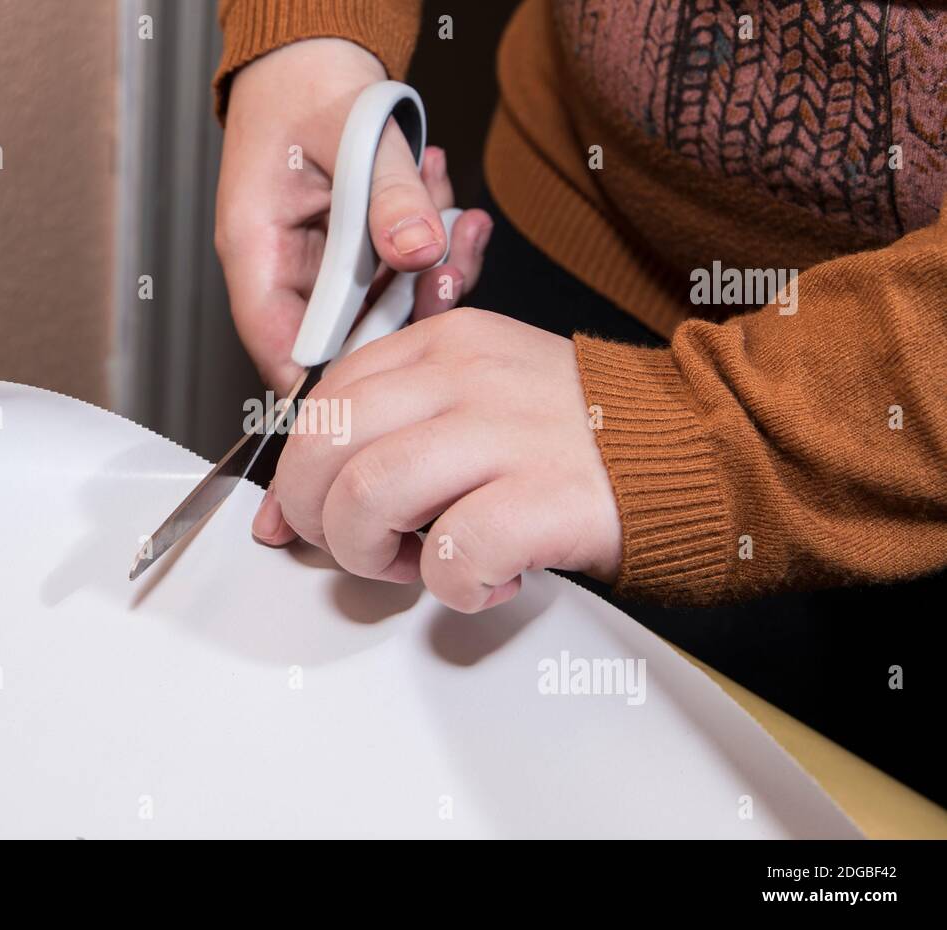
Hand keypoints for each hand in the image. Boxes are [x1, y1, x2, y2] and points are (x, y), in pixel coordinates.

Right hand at [215, 38, 492, 389]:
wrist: (312, 56)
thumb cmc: (302, 85)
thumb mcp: (350, 126)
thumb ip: (388, 191)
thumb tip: (418, 251)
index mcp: (256, 248)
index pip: (280, 347)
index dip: (330, 381)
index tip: (388, 375)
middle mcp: (286, 269)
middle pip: (345, 338)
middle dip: (409, 307)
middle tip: (448, 261)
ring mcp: (323, 266)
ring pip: (383, 308)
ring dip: (429, 267)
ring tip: (446, 206)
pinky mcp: (355, 255)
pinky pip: (399, 275)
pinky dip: (431, 241)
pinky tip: (441, 195)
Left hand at [251, 309, 623, 612]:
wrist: (697, 442)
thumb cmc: (577, 433)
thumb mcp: (479, 395)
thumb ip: (391, 429)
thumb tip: (288, 507)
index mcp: (443, 344)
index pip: (323, 399)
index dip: (295, 472)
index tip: (304, 518)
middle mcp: (465, 377)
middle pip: (325, 445)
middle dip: (316, 516)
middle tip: (360, 546)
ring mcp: (506, 433)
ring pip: (368, 494)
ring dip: (371, 555)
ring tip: (418, 564)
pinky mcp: (547, 497)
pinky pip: (450, 555)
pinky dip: (451, 589)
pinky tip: (483, 581)